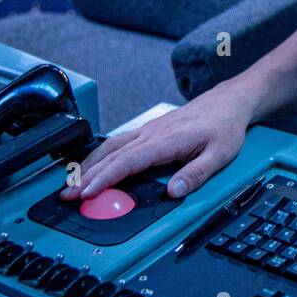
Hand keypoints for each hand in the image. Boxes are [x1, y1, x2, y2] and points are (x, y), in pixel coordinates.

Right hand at [60, 87, 252, 201]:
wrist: (229, 102)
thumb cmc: (224, 126)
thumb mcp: (220, 155)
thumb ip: (196, 174)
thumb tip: (174, 191)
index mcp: (166, 140)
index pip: (127, 162)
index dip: (104, 178)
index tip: (87, 192)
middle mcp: (152, 133)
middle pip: (111, 155)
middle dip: (86, 176)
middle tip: (66, 195)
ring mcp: (148, 130)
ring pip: (110, 146)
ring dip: (89, 165)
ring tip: (71, 182)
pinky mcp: (149, 130)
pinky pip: (118, 142)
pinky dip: (100, 155)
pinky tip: (93, 165)